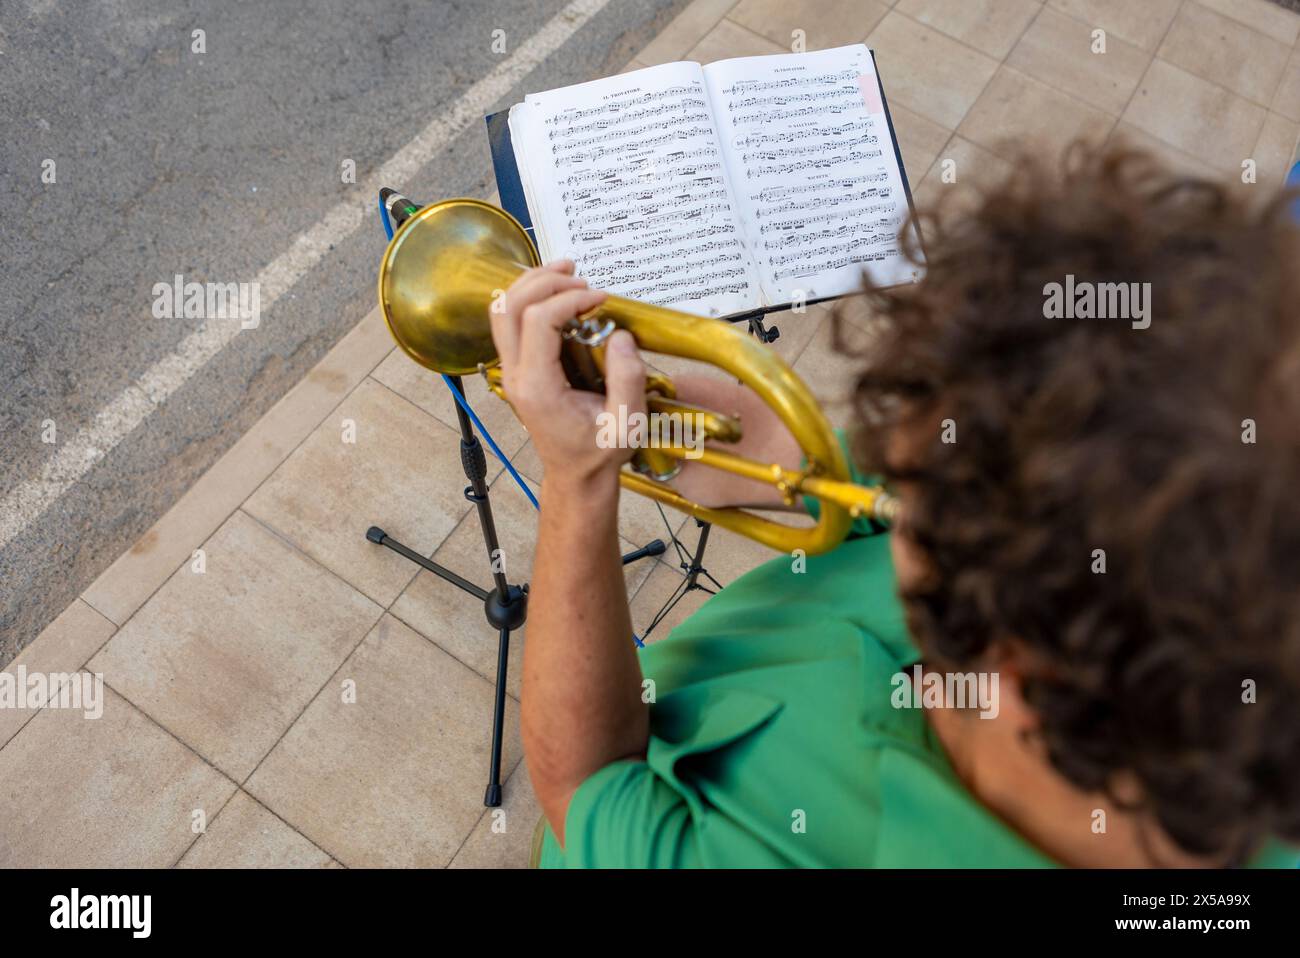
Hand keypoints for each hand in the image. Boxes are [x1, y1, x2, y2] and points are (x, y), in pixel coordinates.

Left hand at [490, 260, 646, 487]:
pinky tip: (557, 291)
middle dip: (545, 281)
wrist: (576, 475)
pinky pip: (510, 322)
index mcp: (539, 388)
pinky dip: (529, 297)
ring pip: (503, 310)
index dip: (569, 299)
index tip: (601, 299)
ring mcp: (512, 372)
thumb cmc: (599, 452)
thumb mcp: (627, 424)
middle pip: (510, 306)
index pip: (539, 321)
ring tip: (567, 272)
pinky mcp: (517, 368)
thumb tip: (620, 335)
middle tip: (580, 277)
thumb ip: (627, 379)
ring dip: (532, 283)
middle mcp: (517, 377)